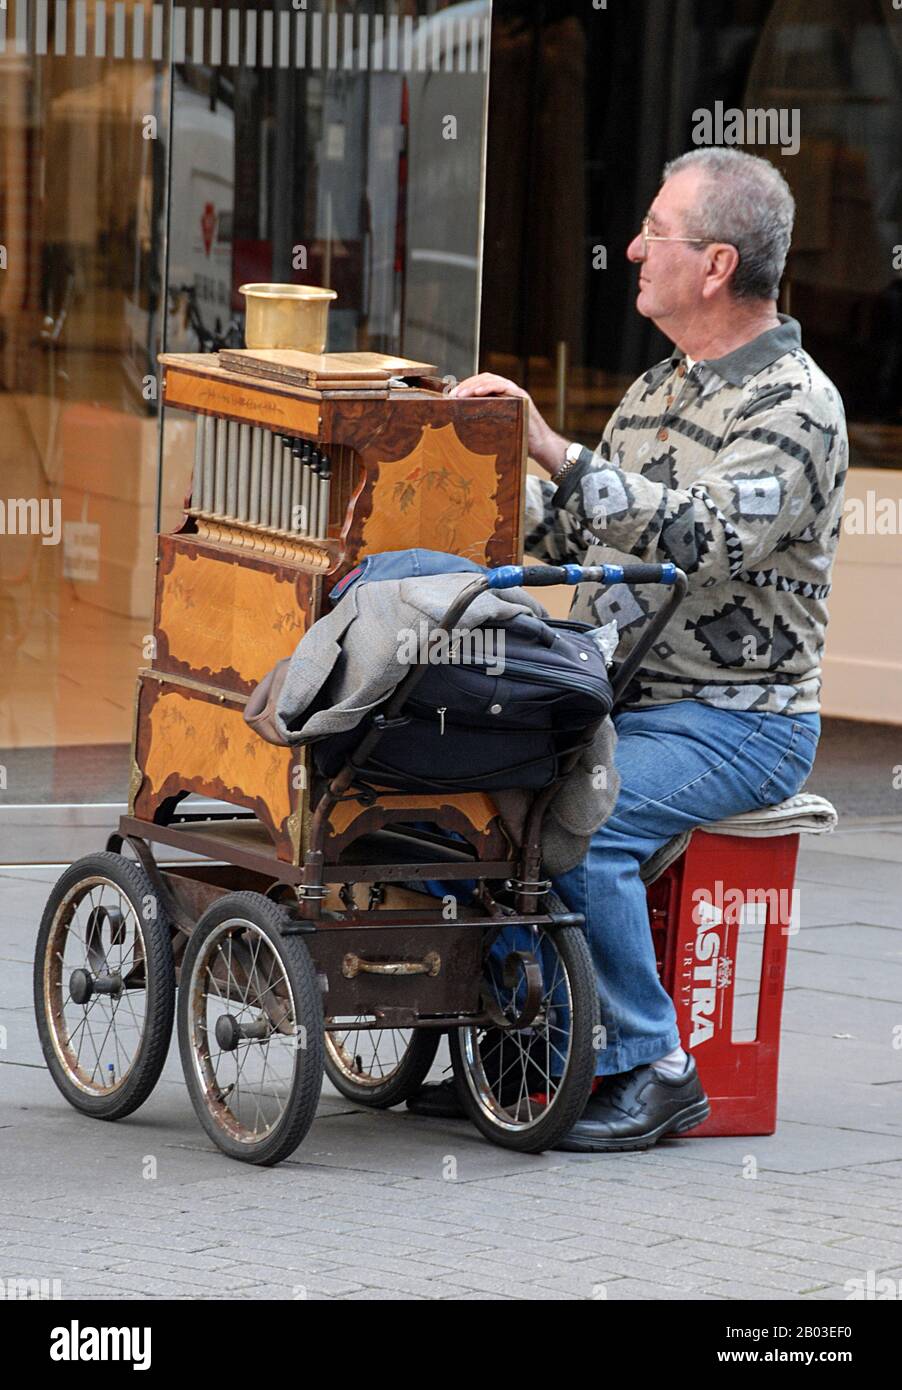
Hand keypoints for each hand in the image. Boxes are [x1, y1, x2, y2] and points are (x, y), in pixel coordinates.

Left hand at [450, 373, 566, 471]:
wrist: (540, 446)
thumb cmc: (519, 439)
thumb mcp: (496, 428)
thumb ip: (484, 421)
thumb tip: (461, 425)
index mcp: (501, 396)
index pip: (481, 383)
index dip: (466, 386)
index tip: (451, 396)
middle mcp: (508, 390)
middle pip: (485, 378)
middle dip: (466, 384)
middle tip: (452, 395)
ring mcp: (516, 392)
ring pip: (492, 380)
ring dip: (474, 385)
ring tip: (461, 394)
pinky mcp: (522, 396)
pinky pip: (504, 386)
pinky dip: (489, 387)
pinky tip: (477, 392)